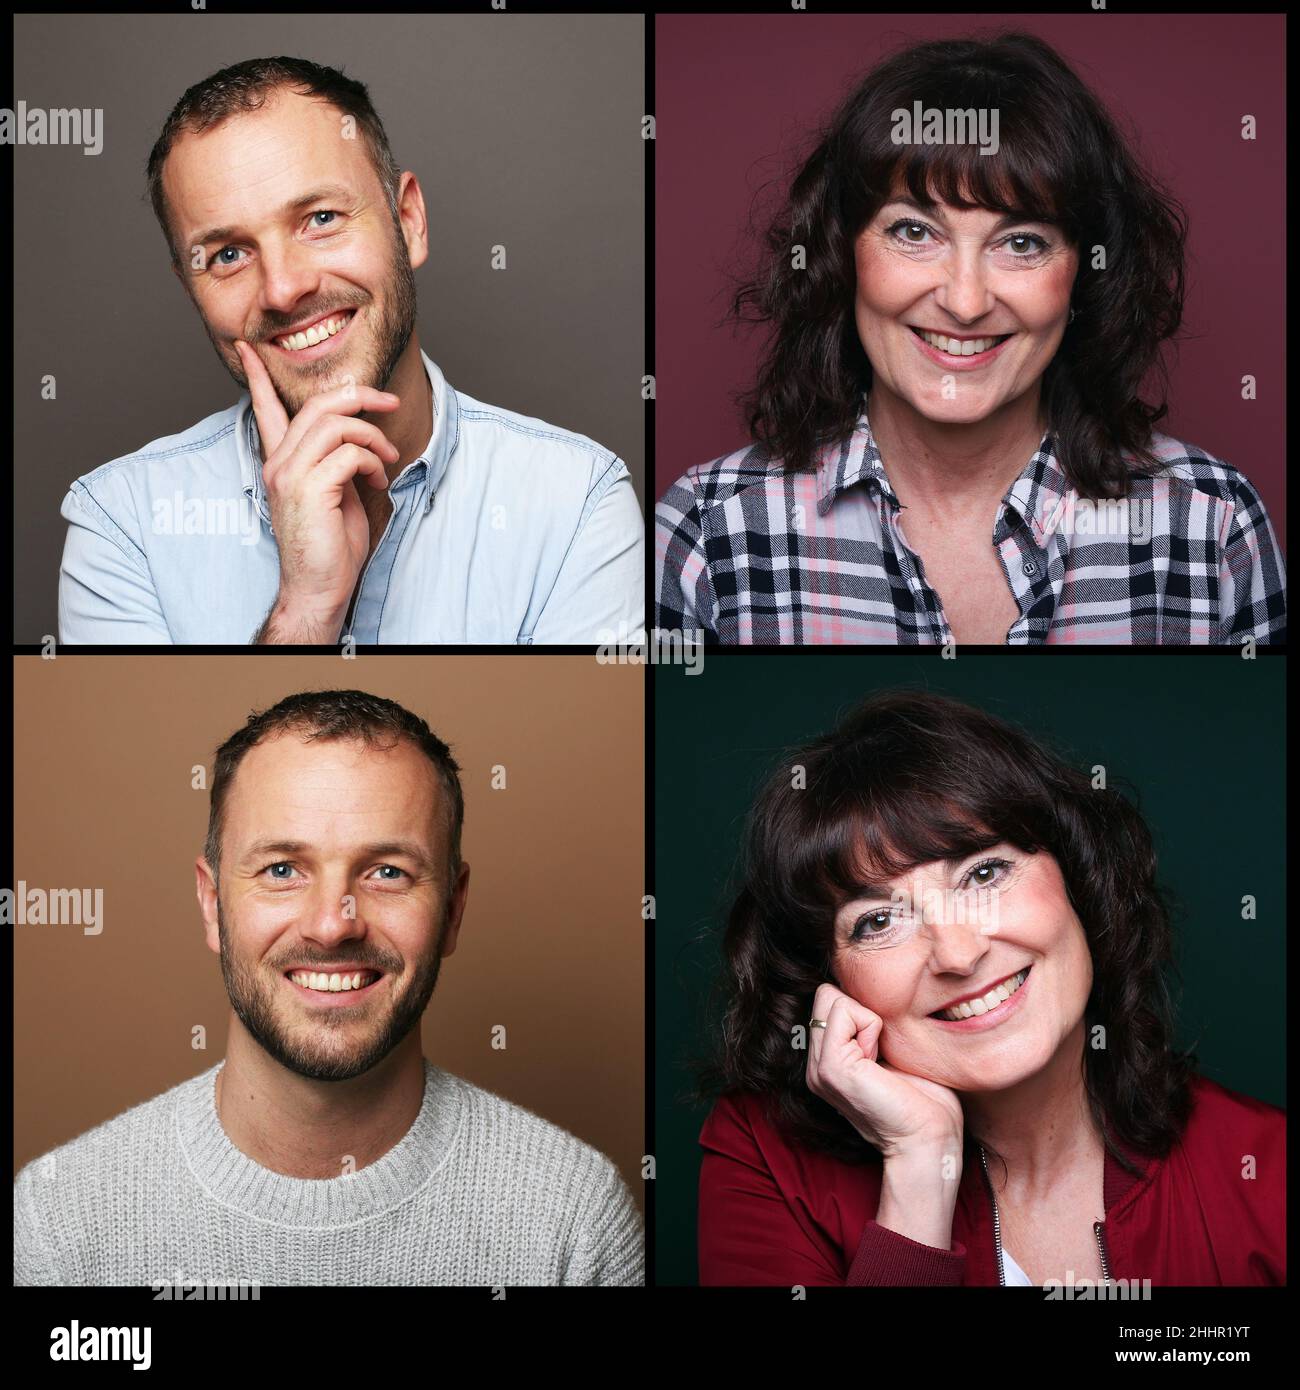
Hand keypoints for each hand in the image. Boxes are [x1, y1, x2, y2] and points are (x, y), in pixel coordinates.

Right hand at [236, 340, 400, 639]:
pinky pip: (350, 453)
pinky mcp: (310, 488)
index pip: (265, 411)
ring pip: (336, 423)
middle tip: (389, 401)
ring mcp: (291, 475)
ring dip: (373, 434)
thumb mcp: (334, 495)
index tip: (249, 349)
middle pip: (317, 405)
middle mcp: (279, 464)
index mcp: (280, 464)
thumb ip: (337, 463)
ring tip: (389, 456)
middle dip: (358, 395)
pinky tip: (378, 482)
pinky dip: (374, 461)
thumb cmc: (330, 548)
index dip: (258, 378)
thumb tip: (362, 439)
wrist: (318, 588)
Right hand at [805, 982, 963, 1157]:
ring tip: (879, 1057)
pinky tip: (879, 1059)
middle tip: (880, 1051)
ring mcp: (819, 1067)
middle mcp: (815, 1065)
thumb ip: (867, 1028)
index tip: (882, 1048)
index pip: (828, 1000)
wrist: (929, 1139)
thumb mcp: (887, 1053)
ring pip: (831, 997)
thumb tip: (868, 991)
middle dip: (860, 1010)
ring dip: (866, 1019)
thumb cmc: (924, 1098)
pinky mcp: (832, 1067)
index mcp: (827, 1061)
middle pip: (825, 994)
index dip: (862, 1011)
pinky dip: (870, 1025)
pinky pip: (845, 1012)